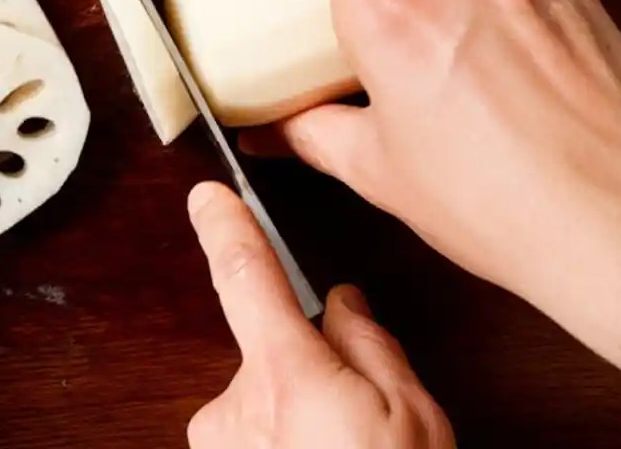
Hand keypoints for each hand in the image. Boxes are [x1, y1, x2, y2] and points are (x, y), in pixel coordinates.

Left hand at [185, 182, 452, 448]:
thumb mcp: (412, 417)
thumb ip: (373, 348)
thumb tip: (342, 306)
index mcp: (287, 378)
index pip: (245, 276)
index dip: (226, 229)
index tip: (208, 196)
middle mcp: (236, 409)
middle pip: (271, 351)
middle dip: (309, 368)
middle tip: (356, 414)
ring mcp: (218, 445)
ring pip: (263, 398)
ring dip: (295, 412)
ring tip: (340, 448)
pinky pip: (250, 435)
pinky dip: (280, 441)